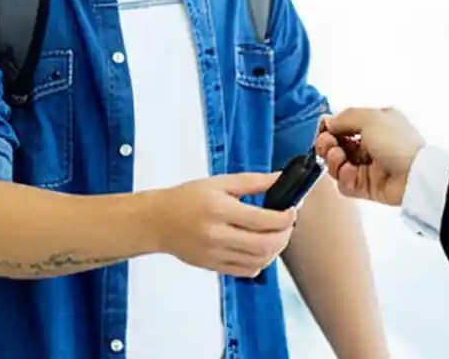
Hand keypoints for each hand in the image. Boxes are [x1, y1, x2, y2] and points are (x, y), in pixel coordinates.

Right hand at [149, 172, 296, 277]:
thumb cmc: (185, 198)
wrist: (157, 222)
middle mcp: (217, 235)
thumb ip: (252, 182)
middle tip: (287, 225)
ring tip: (275, 235)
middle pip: (265, 245)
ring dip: (275, 250)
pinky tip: (259, 249)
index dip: (286, 217)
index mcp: (219, 209)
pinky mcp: (213, 266)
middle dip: (285, 235)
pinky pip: (246, 271)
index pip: (264, 220)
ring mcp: (215, 254)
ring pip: (259, 261)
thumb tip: (281, 178)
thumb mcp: (219, 183)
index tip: (292, 210)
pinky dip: (260, 262)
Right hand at [314, 107, 424, 206]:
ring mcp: (368, 167)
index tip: (324, 130)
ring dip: (333, 161)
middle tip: (329, 145)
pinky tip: (351, 173)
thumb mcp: (370, 117)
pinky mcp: (367, 187)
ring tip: (340, 159)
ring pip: (337, 166)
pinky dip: (344, 178)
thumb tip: (327, 122)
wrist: (415, 175)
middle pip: (336, 145)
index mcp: (375, 124)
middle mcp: (370, 144)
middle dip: (327, 145)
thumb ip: (344, 117)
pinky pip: (345, 184)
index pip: (343, 125)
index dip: (329, 128)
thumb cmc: (398, 143)